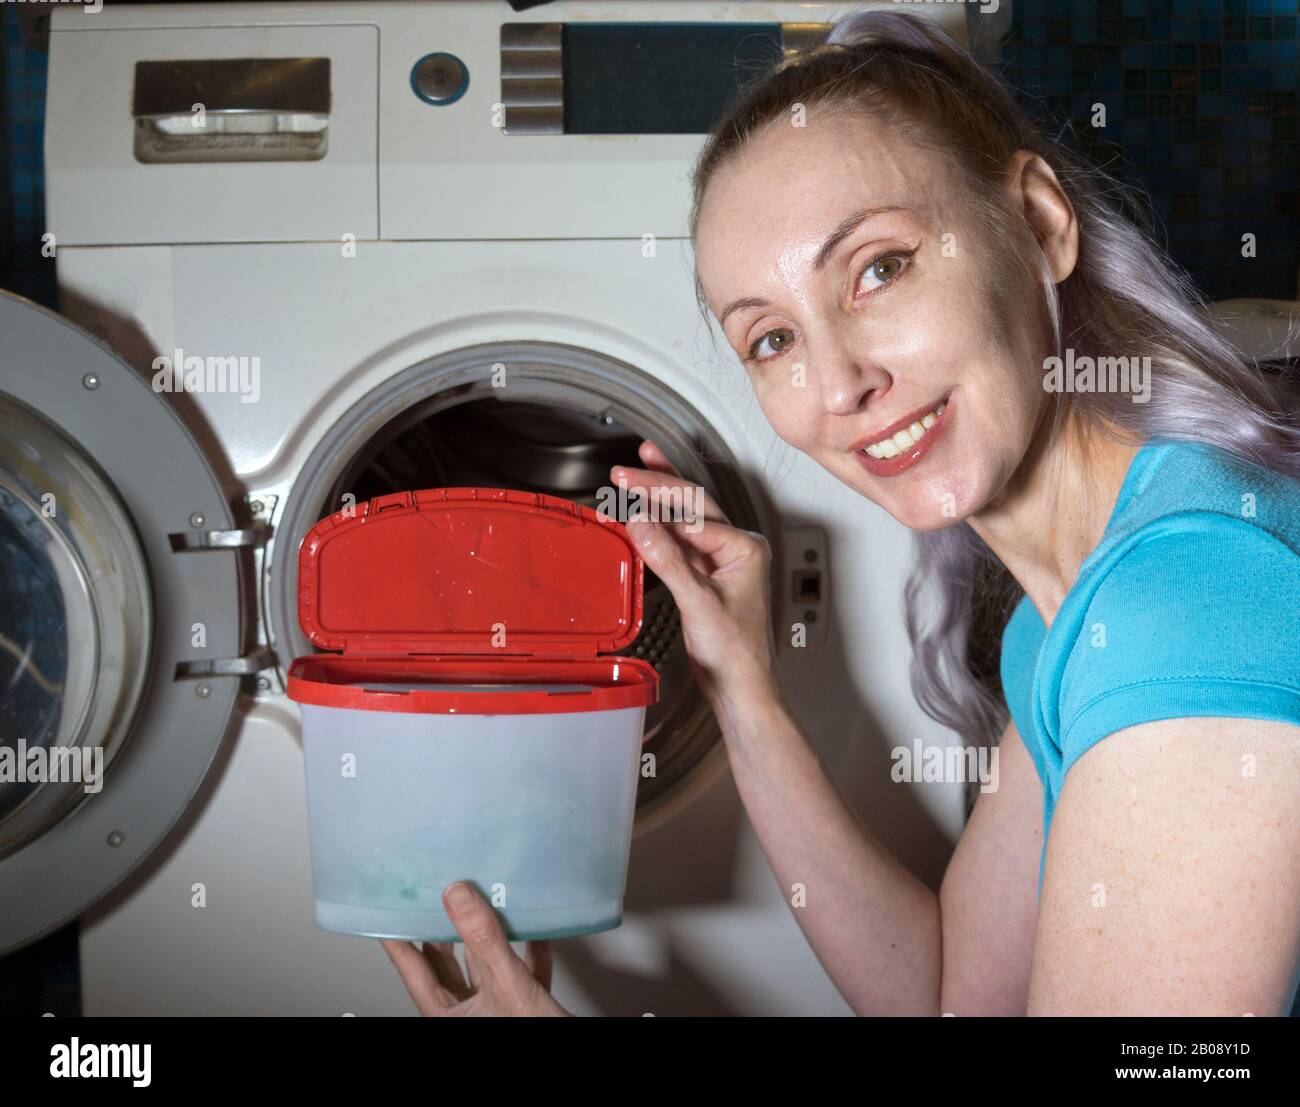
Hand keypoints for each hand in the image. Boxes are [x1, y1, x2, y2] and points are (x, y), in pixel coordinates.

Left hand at [380, 882, 570, 1015]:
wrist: (574, 1063)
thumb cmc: (534, 1032)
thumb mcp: (505, 983)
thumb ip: (483, 940)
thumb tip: (457, 897)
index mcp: (447, 1015)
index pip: (413, 969)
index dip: (400, 938)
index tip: (389, 909)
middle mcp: (468, 1013)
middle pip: (447, 965)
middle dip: (443, 930)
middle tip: (435, 898)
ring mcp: (497, 1009)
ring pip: (485, 965)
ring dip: (488, 935)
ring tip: (481, 902)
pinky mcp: (526, 1005)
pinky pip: (523, 970)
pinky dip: (528, 946)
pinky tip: (535, 927)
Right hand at [612, 440, 780, 712]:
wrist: (740, 688)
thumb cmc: (736, 653)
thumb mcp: (698, 603)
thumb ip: (668, 560)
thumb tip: (640, 522)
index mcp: (745, 547)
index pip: (695, 510)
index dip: (658, 495)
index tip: (625, 485)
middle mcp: (736, 548)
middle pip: (692, 505)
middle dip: (658, 484)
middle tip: (624, 470)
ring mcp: (719, 561)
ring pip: (685, 519)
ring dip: (658, 498)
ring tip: (634, 472)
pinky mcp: (703, 576)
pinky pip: (677, 542)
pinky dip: (656, 526)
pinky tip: (640, 513)